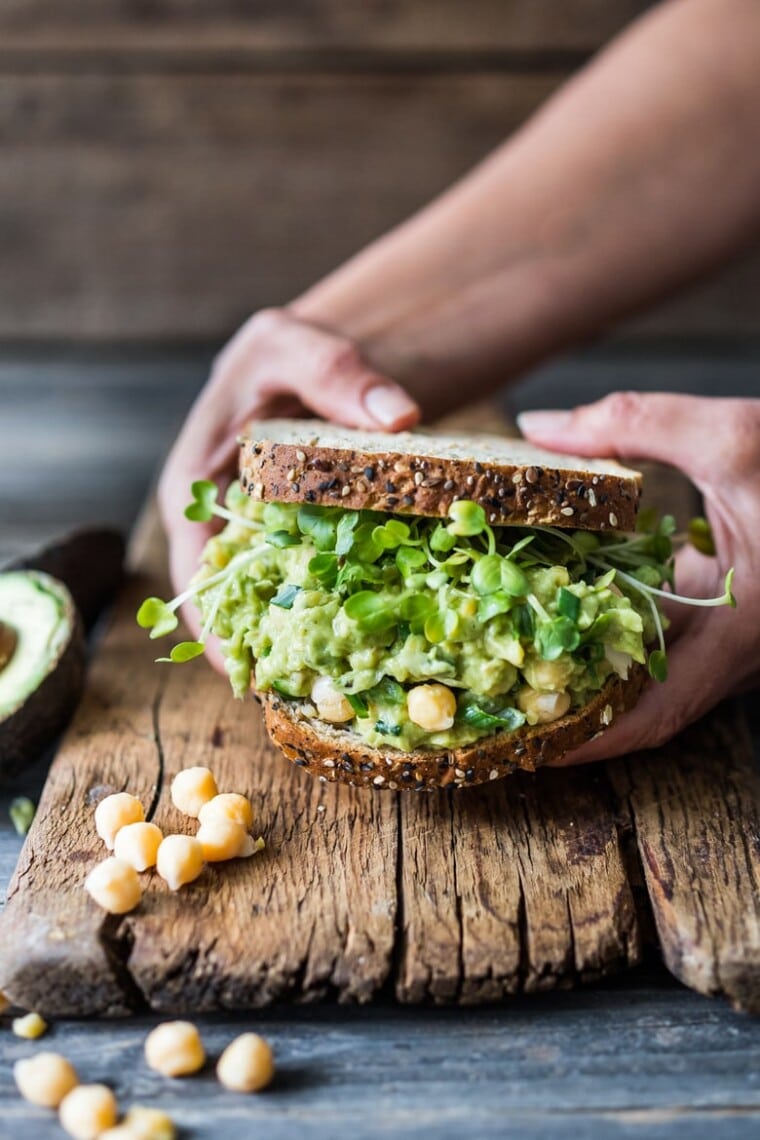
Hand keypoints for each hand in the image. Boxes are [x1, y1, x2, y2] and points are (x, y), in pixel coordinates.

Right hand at [158, 307, 418, 655]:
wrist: (316, 359)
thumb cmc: (282, 352)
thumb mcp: (292, 345)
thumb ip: (334, 373)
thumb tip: (397, 417)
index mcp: (196, 485)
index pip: (193, 571)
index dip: (214, 626)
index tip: (246, 672)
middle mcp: (227, 522)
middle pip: (239, 601)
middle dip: (271, 646)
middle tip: (314, 690)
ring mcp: (270, 537)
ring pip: (284, 601)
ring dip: (314, 636)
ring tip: (357, 679)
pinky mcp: (313, 541)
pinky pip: (328, 583)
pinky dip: (352, 604)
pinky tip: (392, 629)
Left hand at [518, 392, 759, 762]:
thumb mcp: (734, 435)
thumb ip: (634, 425)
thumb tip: (539, 425)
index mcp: (744, 632)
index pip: (658, 716)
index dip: (590, 741)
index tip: (526, 747)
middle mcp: (738, 650)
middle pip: (642, 700)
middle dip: (570, 704)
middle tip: (495, 696)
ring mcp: (734, 635)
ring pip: (652, 668)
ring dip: (586, 664)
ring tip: (508, 652)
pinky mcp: (729, 610)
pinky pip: (664, 632)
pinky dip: (613, 622)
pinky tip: (561, 594)